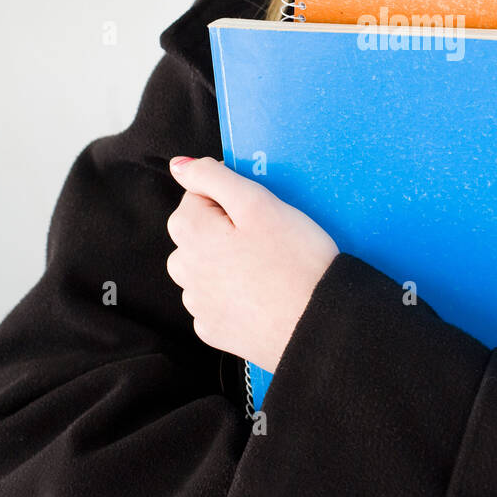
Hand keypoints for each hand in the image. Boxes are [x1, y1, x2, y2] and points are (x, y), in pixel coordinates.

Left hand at [166, 156, 338, 372]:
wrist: (318, 325)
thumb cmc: (295, 260)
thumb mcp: (258, 203)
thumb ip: (213, 177)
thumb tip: (179, 166)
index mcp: (191, 233)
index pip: (195, 197)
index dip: (229, 198)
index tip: (258, 212)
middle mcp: (185, 270)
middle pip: (196, 234)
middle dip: (222, 230)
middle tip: (266, 238)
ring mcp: (198, 304)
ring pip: (203, 268)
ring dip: (224, 263)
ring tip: (266, 267)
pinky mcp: (214, 330)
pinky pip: (214, 301)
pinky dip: (232, 295)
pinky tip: (261, 293)